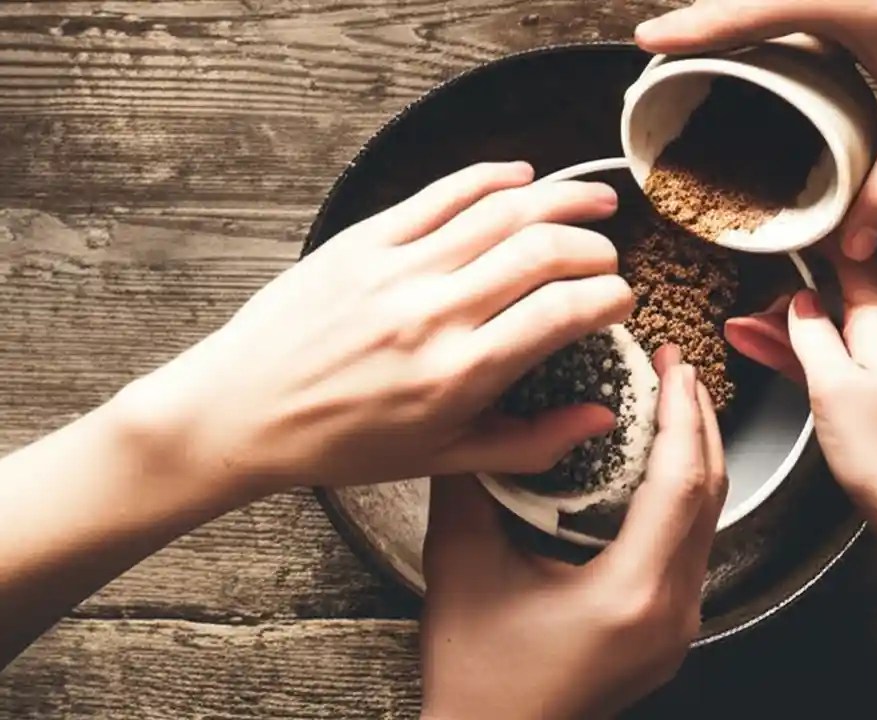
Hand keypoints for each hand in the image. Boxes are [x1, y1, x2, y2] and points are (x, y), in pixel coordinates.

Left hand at [114, 162, 631, 496]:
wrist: (242, 411)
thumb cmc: (341, 443)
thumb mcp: (442, 459)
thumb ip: (530, 442)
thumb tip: (599, 418)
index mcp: (457, 373)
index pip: (562, 311)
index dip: (609, 297)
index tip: (620, 301)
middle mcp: (432, 312)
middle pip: (542, 250)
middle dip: (594, 246)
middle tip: (608, 256)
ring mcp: (396, 268)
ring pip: (500, 210)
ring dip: (560, 198)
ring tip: (594, 199)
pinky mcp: (364, 239)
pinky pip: (441, 193)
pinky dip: (490, 177)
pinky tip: (521, 176)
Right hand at [420, 346, 726, 719]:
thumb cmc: (476, 673)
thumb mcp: (460, 564)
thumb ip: (469, 481)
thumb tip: (479, 411)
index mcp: (630, 593)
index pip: (681, 483)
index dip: (682, 413)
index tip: (675, 364)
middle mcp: (670, 612)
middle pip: (709, 496)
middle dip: (698, 421)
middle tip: (679, 367)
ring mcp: (678, 628)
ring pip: (708, 522)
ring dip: (695, 457)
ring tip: (673, 404)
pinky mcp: (669, 633)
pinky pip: (692, 548)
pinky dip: (683, 498)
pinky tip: (659, 470)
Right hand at [636, 0, 876, 258]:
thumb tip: (856, 241)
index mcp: (837, 2)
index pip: (745, 15)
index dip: (692, 30)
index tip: (646, 39)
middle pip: (756, 0)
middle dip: (711, 22)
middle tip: (671, 49)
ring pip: (787, 0)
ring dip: (750, 19)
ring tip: (718, 50)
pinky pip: (816, 5)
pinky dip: (791, 22)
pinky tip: (792, 48)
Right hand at [725, 255, 876, 558]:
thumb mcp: (829, 385)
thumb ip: (810, 334)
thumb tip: (800, 303)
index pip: (851, 261)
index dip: (816, 247)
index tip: (786, 233)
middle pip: (842, 302)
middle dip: (792, 308)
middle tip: (745, 317)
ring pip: (845, 335)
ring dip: (800, 337)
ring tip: (749, 336)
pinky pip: (856, 363)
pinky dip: (822, 362)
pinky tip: (789, 362)